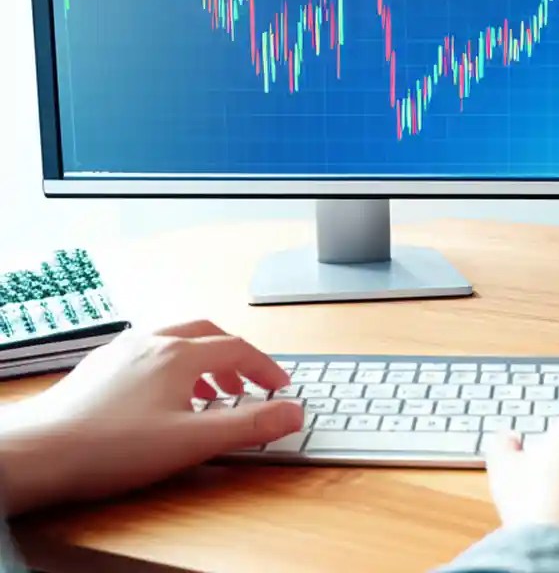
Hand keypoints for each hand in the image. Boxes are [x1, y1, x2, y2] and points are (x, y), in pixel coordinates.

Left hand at [0, 321, 302, 514]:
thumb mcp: (192, 441)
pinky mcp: (98, 368)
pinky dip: (171, 366)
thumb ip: (248, 426)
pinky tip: (162, 398)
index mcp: (178, 355)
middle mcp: (150, 343)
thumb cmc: (110, 447)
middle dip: (235, 356)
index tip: (278, 388)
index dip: (265, 368)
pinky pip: (146, 353)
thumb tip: (294, 412)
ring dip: (202, 360)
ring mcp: (120, 352)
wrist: (36, 452)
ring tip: (209, 392)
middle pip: (206, 333)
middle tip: (249, 383)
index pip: (237, 348)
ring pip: (174, 340)